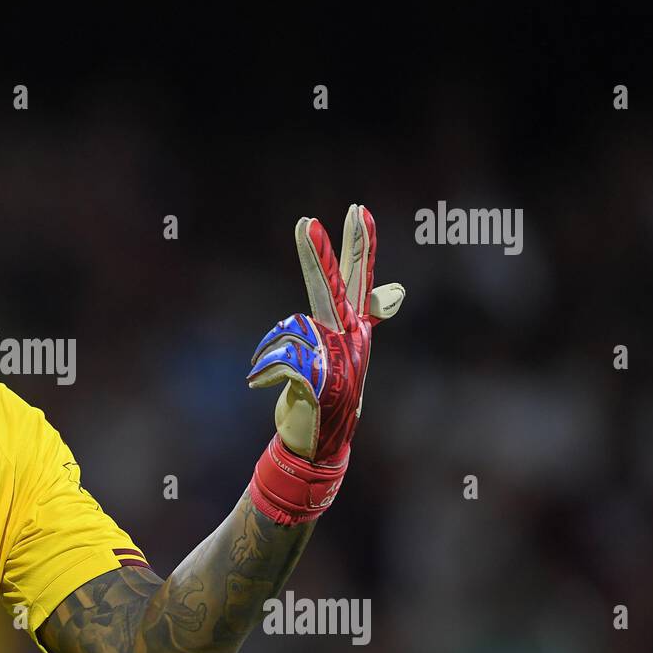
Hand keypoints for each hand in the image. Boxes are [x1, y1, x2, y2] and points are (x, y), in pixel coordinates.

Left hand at [246, 204, 403, 462]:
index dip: (360, 246)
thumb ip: (360, 317)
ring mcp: (338, 363)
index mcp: (352, 328)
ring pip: (291, 332)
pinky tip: (257, 383)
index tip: (358, 210)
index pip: (359, 278)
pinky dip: (264, 370)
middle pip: (333, 290)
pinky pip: (283, 363)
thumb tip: (396, 291)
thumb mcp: (340, 352)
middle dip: (319, 257)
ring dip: (269, 351)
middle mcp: (349, 341)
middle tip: (306, 222)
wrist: (317, 442)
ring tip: (267, 373)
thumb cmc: (326, 392)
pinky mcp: (321, 386)